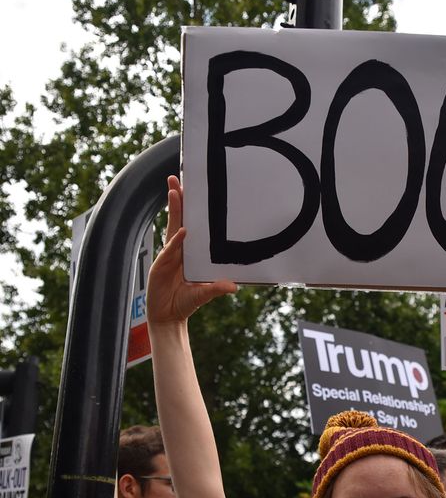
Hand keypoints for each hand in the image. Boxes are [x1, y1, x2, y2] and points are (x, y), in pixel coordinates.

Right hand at [147, 176, 236, 326]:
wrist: (168, 318)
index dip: (189, 209)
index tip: (192, 191)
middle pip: (177, 220)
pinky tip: (183, 232)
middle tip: (176, 179)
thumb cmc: (186, 303)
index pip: (189, 226)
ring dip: (173, 210)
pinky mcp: (161, 267)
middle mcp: (178, 251)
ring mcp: (168, 257)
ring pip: (172, 229)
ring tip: (175, 191)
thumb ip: (216, 288)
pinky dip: (176, 242)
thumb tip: (233, 287)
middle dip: (177, 200)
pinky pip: (170, 251)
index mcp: (188, 253)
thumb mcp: (204, 294)